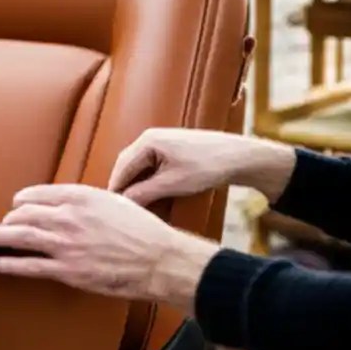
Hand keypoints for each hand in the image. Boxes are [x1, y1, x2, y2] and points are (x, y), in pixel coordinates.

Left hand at [0, 184, 217, 313]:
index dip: (22, 200)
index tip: (16, 204)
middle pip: (24, 214)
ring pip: (20, 237)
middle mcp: (68, 216)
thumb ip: (87, 202)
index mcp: (80, 196)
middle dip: (9, 220)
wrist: (158, 259)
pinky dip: (8, 264)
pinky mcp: (67, 270)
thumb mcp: (114, 202)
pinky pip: (28, 266)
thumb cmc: (143, 231)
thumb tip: (70, 205)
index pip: (38, 194)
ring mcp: (65, 244)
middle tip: (2, 224)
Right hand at [108, 129, 295, 206]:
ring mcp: (160, 142)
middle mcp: (150, 138)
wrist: (240, 156)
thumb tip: (122, 205)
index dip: (114, 191)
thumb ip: (144, 194)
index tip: (110, 211)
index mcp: (147, 141)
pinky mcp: (170, 149)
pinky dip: (146, 181)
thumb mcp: (173, 184)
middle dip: (123, 188)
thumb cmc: (208, 167)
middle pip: (127, 167)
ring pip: (138, 168)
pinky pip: (149, 166)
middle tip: (119, 212)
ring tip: (134, 207)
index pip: (120, 169)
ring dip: (135, 186)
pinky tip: (149, 196)